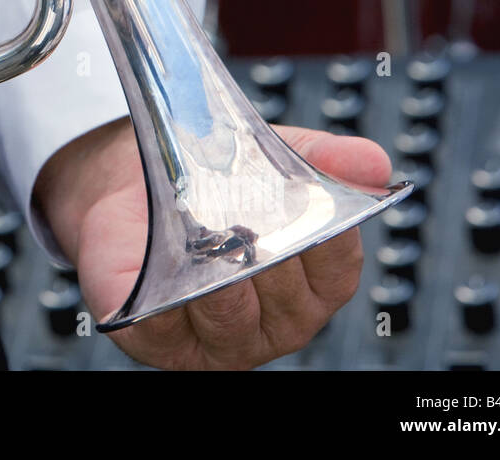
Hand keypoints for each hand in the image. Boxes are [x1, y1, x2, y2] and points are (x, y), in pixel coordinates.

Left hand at [34, 119, 392, 369]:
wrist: (125, 187)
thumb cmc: (204, 182)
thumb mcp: (266, 159)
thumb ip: (320, 160)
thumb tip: (374, 164)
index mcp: (311, 285)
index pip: (337, 268)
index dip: (325, 233)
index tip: (305, 195)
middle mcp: (272, 322)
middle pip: (282, 291)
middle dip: (265, 244)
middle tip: (245, 205)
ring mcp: (217, 338)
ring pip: (229, 311)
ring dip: (216, 267)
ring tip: (204, 228)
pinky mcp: (158, 340)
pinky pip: (164, 323)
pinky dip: (163, 292)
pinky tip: (161, 260)